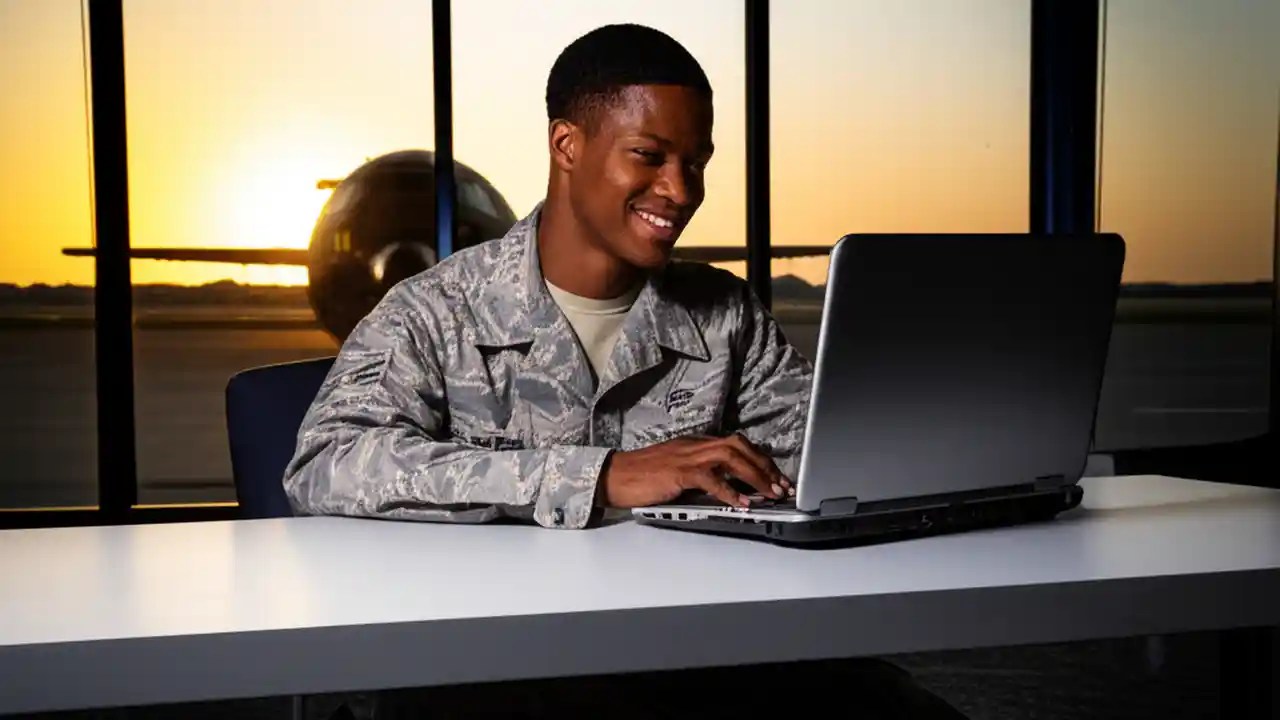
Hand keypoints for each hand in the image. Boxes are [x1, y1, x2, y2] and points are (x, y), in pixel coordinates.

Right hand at [599, 433, 793, 508]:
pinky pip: (710, 478)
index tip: (776, 477)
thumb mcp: (677, 471)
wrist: (613, 475)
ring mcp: (687, 456)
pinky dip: (729, 491)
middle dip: (764, 466)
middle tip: (781, 486)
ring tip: (769, 493)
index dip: (760, 460)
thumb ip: (701, 475)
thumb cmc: (641, 477)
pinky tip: (742, 503)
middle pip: (739, 446)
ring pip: (730, 457)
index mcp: (696, 444)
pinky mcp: (678, 471)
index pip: (736, 445)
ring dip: (754, 475)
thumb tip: (727, 488)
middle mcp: (695, 445)